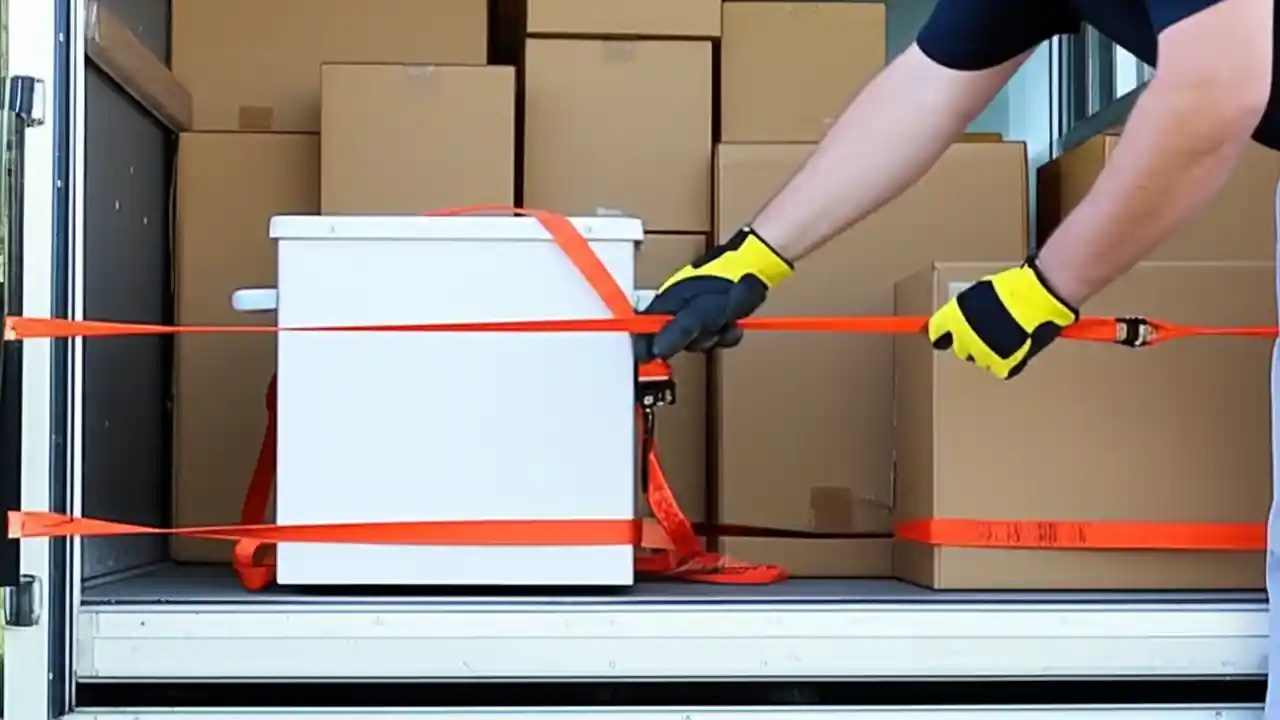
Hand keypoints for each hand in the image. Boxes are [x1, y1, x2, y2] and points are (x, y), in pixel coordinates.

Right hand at [634, 226, 793, 361]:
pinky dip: (726, 333)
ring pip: (698, 341)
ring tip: (723, 323)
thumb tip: (656, 349)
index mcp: (667, 303)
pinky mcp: (713, 315)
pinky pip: (716, 337)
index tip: (654, 359)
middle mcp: (678, 307)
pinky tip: (731, 323)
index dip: (647, 347)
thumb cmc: (727, 281)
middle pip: (675, 342)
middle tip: (707, 332)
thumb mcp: (700, 312)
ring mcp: (696, 311)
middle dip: (695, 342)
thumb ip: (677, 332)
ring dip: (714, 337)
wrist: (754, 267)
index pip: (645, 330)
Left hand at [928, 259, 1077, 379]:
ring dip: (989, 352)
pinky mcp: (1002, 365)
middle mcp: (963, 338)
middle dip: (970, 342)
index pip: (936, 333)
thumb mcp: (980, 292)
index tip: (943, 337)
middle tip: (987, 332)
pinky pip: (1000, 369)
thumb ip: (967, 309)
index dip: (942, 335)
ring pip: (980, 359)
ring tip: (1007, 336)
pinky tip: (1016, 349)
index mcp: (953, 318)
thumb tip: (962, 317)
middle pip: (960, 348)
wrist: (1037, 298)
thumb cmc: (1014, 288)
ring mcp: (982, 354)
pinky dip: (1007, 362)